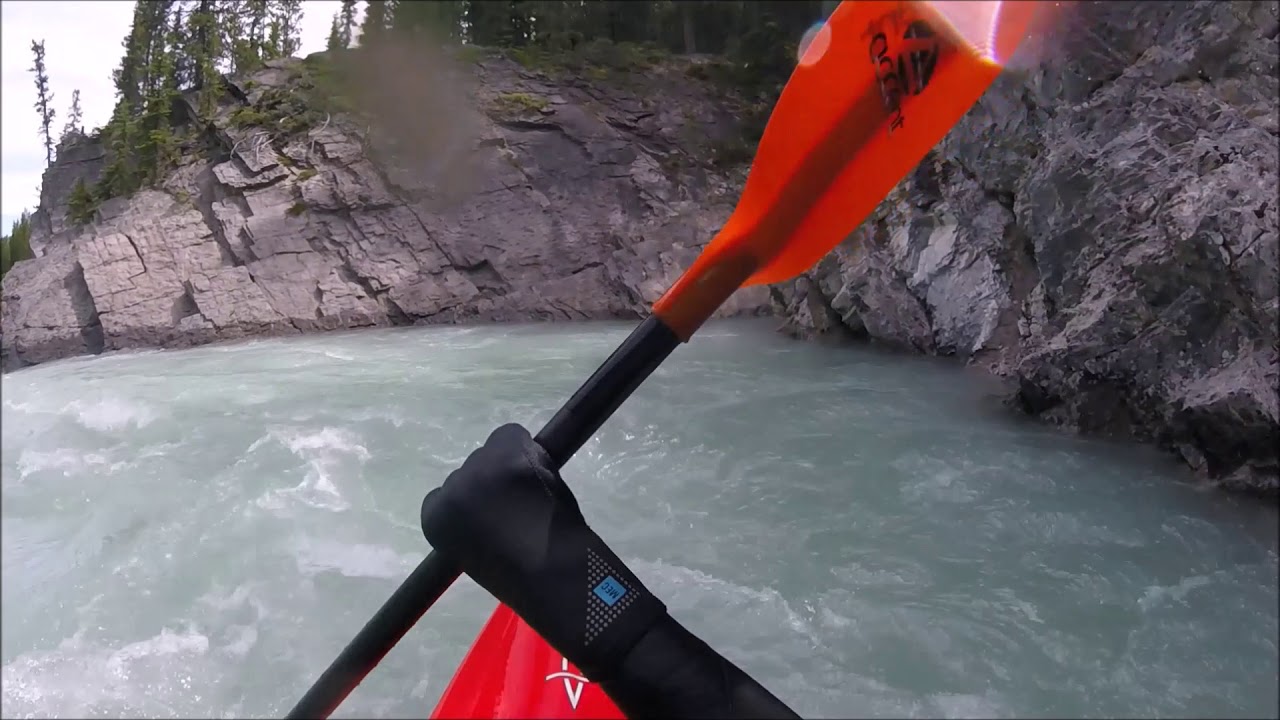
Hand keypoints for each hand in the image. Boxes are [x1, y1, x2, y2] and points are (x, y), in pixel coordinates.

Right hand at [420, 423, 666, 680]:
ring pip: (492, 449)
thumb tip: (490, 493)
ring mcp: (477, 471)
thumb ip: (473, 518)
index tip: (496, 516)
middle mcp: (449, 490)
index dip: (477, 499)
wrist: (553, 578)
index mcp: (435, 518)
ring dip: (514, 464)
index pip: (447, 491)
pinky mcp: (508, 457)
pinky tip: (540, 478)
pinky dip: (529, 449)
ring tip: (535, 498)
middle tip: (522, 508)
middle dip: (495, 480)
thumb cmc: (521, 575)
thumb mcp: (477, 548)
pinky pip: (512, 434)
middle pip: (471, 466)